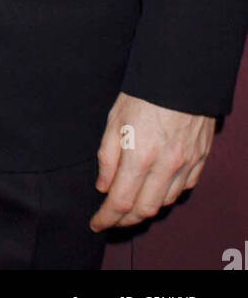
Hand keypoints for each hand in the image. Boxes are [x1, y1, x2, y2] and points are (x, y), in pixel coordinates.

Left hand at [90, 92, 213, 230]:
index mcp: (140, 155)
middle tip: (112, 219)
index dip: (107, 217)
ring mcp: (186, 163)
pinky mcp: (200, 158)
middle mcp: (166, 165)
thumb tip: (104, 186)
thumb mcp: (115, 119)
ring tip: (131, 206)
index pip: (121, 201)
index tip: (97, 223)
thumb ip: (107, 156)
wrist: (181, 73)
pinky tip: (156, 190)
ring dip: (147, 209)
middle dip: (125, 220)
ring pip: (166, 202)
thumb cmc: (144, 92)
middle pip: (145, 209)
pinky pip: (184, 187)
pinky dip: (168, 195)